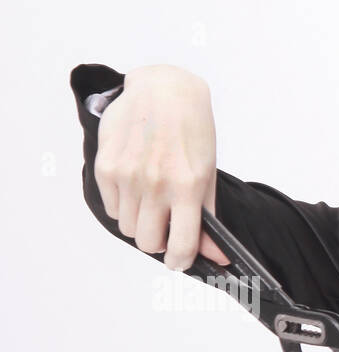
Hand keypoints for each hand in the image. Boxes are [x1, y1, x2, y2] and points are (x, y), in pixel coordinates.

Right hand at [94, 64, 229, 269]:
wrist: (163, 91)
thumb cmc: (191, 133)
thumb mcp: (208, 175)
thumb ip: (208, 218)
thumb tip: (218, 257)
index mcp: (187, 187)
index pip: (182, 244)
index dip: (181, 260)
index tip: (179, 261)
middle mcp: (155, 183)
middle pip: (148, 242)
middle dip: (158, 242)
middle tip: (164, 228)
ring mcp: (127, 175)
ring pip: (128, 228)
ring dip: (139, 222)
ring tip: (150, 202)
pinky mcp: (106, 166)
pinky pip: (111, 207)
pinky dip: (122, 206)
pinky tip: (135, 188)